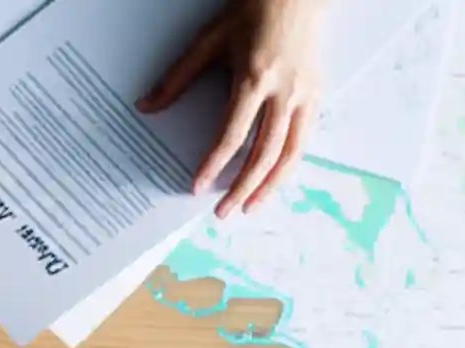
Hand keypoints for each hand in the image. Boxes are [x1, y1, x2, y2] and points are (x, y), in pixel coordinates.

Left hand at [137, 0, 326, 217]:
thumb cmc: (252, 12)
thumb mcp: (208, 41)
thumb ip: (177, 78)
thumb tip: (147, 106)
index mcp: (255, 77)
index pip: (232, 133)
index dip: (214, 162)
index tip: (197, 185)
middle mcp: (284, 91)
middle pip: (264, 152)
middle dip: (242, 186)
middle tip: (223, 212)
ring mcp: (305, 95)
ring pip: (290, 153)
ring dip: (270, 186)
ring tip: (250, 206)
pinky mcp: (318, 96)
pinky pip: (304, 140)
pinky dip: (288, 166)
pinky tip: (273, 182)